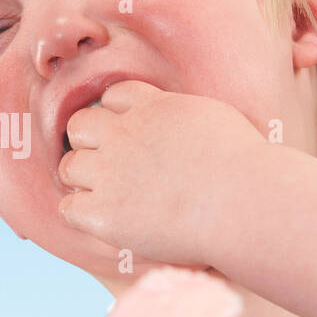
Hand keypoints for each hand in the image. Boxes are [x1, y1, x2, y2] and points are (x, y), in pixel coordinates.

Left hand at [57, 81, 266, 266]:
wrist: (243, 204)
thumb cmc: (246, 169)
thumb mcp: (214, 119)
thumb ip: (182, 117)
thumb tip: (175, 128)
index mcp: (152, 107)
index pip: (114, 97)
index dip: (119, 117)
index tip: (133, 137)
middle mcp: (124, 135)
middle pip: (80, 125)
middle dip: (90, 143)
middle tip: (112, 167)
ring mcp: (110, 173)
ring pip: (69, 166)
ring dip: (84, 179)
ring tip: (110, 196)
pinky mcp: (104, 213)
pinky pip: (69, 208)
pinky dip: (83, 214)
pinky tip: (107, 220)